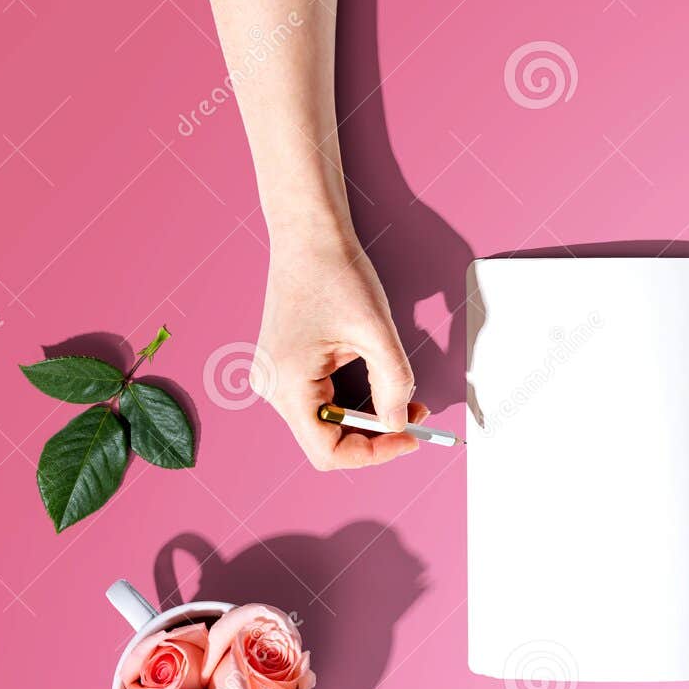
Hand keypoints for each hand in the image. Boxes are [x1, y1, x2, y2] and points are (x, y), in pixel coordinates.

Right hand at [253, 230, 424, 469]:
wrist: (309, 235)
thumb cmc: (334, 272)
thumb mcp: (377, 332)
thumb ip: (394, 383)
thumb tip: (400, 423)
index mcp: (287, 383)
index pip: (328, 451)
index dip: (373, 453)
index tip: (410, 438)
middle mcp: (272, 388)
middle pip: (327, 441)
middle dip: (375, 435)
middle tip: (416, 416)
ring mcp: (275, 379)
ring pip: (326, 424)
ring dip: (367, 419)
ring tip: (402, 399)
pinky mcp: (285, 369)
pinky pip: (321, 403)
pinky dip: (354, 403)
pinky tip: (378, 386)